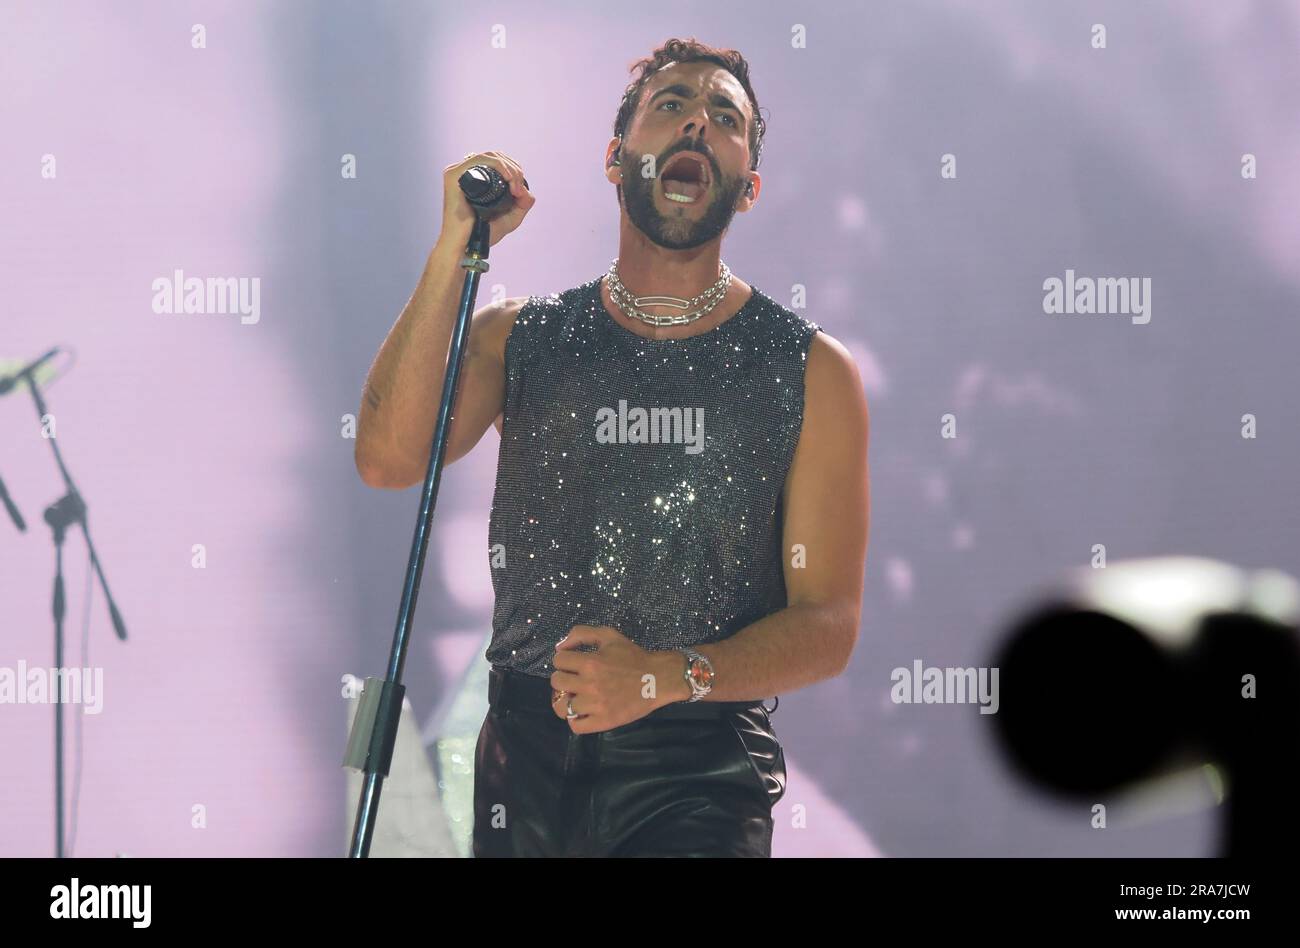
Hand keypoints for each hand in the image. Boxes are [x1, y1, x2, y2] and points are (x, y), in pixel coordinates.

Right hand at [439, 150, 535, 248]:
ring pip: (491, 156)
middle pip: (496, 156)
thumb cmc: (483, 234)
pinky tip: (509, 178)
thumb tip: (526, 190)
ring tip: (515, 188)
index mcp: (476, 179)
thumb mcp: (510, 217)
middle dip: (514, 169)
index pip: (498, 162)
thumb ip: (522, 203)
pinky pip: (480, 159)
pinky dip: (499, 165)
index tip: (520, 191)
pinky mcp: (453, 175)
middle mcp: (465, 173)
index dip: (515, 170)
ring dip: (510, 168)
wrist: (465, 246)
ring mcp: (458, 172)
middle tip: (519, 191)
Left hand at [549, 625, 686, 733]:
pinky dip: (575, 720)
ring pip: (562, 707)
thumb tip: (559, 647)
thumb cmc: (633, 656)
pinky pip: (576, 726)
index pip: (558, 661)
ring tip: (576, 698)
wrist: (658, 678)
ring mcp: (595, 705)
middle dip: (563, 678)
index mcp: (590, 662)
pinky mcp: (603, 721)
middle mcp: (589, 684)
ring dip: (567, 700)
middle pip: (557, 682)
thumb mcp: (608, 635)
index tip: (573, 664)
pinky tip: (583, 712)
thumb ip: (581, 634)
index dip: (564, 660)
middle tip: (574, 680)